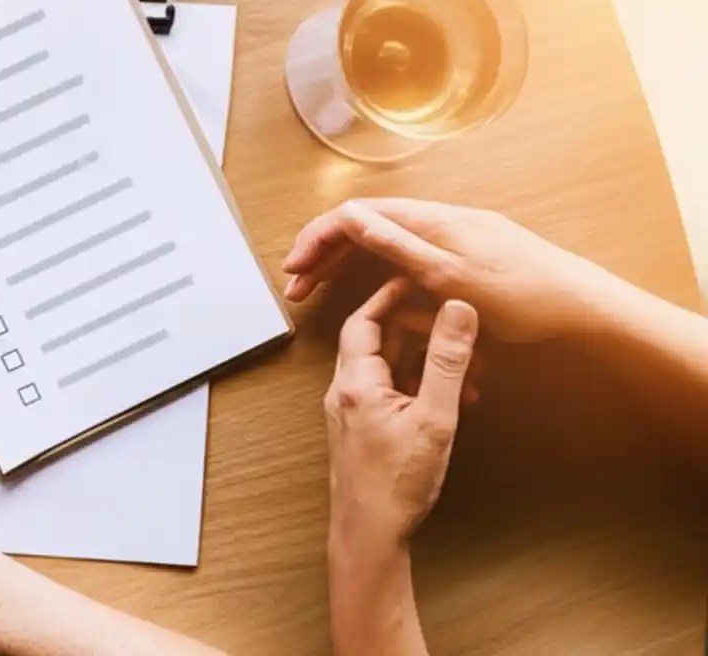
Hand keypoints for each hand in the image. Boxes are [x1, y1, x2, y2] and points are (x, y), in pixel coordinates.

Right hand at [283, 199, 615, 341]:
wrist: (576, 302)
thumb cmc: (518, 294)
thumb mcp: (447, 274)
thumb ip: (395, 244)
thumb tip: (348, 216)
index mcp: (426, 222)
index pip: (354, 217)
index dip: (317, 239)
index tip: (293, 271)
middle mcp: (434, 221)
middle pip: (363, 226)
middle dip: (323, 254)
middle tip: (295, 287)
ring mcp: (447, 235)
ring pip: (381, 241)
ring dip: (345, 263)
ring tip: (318, 290)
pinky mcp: (460, 252)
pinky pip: (402, 253)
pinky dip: (374, 269)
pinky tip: (368, 287)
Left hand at [325, 279, 478, 544]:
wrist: (370, 536)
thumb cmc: (397, 484)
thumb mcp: (434, 418)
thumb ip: (447, 361)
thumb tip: (458, 308)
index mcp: (355, 382)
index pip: (364, 320)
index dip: (390, 295)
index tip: (419, 278)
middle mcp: (346, 391)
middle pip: (376, 340)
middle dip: (417, 327)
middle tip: (455, 320)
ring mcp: (353, 412)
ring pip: (388, 367)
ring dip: (425, 360)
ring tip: (467, 365)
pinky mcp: (365, 430)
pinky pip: (391, 392)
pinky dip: (419, 386)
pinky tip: (453, 398)